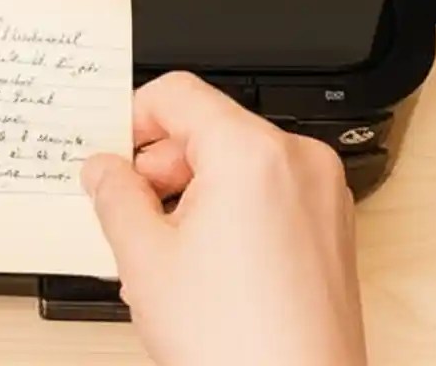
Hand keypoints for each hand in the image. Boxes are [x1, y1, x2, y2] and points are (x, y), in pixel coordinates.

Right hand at [82, 72, 366, 365]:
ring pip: (238, 163)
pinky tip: (203, 265)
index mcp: (252, 153)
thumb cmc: (238, 345)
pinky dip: (229, 211)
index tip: (111, 152)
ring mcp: (322, 195)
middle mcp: (298, 162)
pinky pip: (268, 193)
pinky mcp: (331, 228)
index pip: (178, 94)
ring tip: (165, 252)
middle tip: (128, 212)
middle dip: (160, 165)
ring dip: (192, 191)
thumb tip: (103, 170)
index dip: (131, 118)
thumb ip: (114, 196)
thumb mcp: (145, 259)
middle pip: (209, 128)